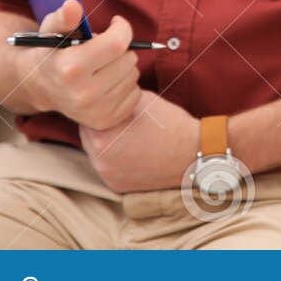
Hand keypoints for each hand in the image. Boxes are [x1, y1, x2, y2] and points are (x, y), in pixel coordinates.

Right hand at [19, 0, 139, 129]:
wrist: (39, 87)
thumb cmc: (50, 52)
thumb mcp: (52, 30)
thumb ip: (64, 17)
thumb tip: (73, 5)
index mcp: (70, 68)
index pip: (118, 43)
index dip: (122, 27)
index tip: (115, 23)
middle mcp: (83, 94)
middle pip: (129, 59)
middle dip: (120, 48)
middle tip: (101, 50)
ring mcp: (95, 111)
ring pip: (134, 75)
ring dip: (122, 66)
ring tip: (100, 67)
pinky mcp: (106, 121)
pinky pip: (136, 94)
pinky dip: (126, 85)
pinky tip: (106, 83)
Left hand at [80, 90, 199, 193]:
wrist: (194, 154)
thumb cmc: (171, 124)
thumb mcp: (142, 101)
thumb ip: (117, 100)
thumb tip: (104, 94)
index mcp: (102, 136)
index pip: (86, 116)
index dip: (98, 107)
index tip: (108, 104)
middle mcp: (99, 160)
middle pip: (88, 136)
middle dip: (101, 126)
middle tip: (120, 119)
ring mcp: (107, 176)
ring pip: (97, 153)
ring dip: (107, 143)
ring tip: (129, 135)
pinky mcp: (117, 187)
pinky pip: (108, 168)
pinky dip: (116, 159)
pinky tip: (134, 150)